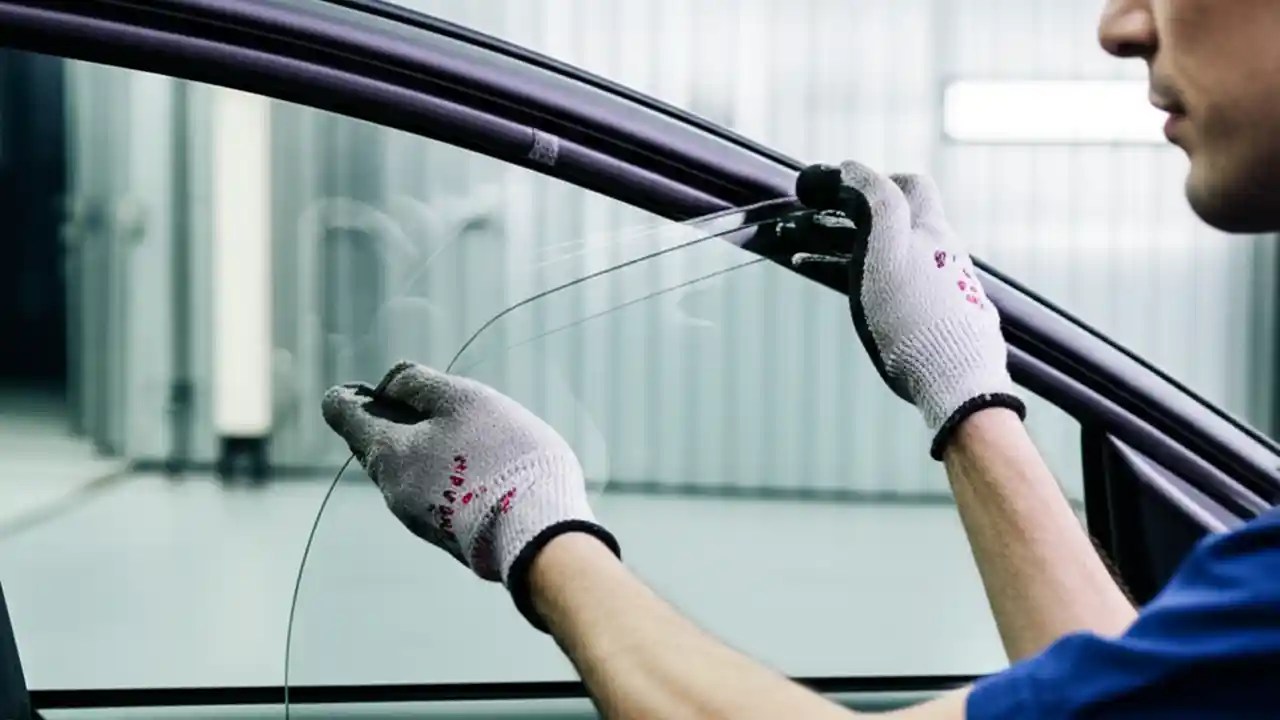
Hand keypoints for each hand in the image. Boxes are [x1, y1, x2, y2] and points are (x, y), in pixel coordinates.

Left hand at [322, 361, 620, 629]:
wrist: (539, 535)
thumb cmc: (500, 457)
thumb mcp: (461, 399)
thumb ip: (418, 384)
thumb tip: (388, 385)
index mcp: (385, 453)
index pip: (342, 413)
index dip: (353, 392)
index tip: (378, 386)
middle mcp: (392, 490)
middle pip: (376, 444)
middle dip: (396, 419)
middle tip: (432, 402)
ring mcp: (420, 517)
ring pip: (409, 470)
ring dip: (428, 447)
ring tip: (468, 432)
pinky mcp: (449, 535)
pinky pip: (436, 493)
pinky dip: (448, 473)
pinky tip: (483, 466)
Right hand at [782, 161, 1024, 458]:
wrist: (954, 381)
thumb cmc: (914, 316)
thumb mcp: (887, 246)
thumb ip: (874, 201)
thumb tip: (853, 168)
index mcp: (932, 229)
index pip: (906, 184)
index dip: (869, 180)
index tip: (828, 190)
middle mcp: (943, 252)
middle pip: (894, 220)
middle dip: (848, 218)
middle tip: (808, 225)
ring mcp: (943, 286)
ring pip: (889, 254)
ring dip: (847, 249)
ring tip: (804, 258)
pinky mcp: (938, 318)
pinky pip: (895, 285)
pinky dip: (864, 278)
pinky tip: (848, 294)